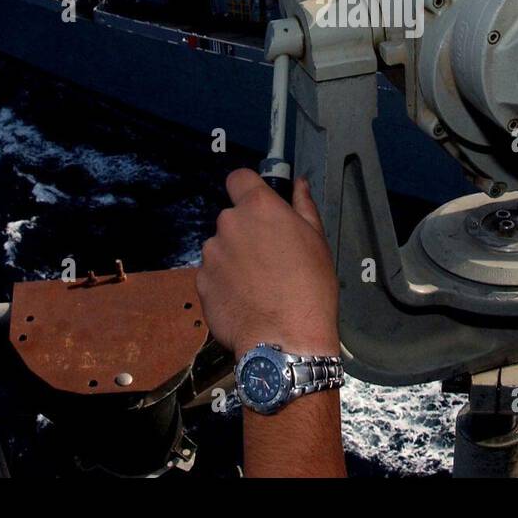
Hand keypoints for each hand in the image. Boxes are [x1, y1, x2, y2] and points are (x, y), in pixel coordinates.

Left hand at [196, 168, 339, 358]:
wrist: (285, 339)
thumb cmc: (310, 287)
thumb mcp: (317, 241)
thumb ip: (303, 206)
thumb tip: (299, 184)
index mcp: (258, 207)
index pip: (238, 178)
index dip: (247, 189)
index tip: (258, 207)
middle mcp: (228, 223)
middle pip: (232, 218)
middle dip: (245, 232)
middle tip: (268, 258)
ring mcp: (211, 254)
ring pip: (220, 247)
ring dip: (233, 258)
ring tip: (256, 285)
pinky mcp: (200, 282)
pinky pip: (212, 274)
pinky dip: (223, 282)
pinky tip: (244, 300)